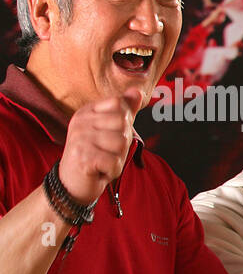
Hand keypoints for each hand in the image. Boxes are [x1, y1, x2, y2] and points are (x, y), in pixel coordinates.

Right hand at [57, 89, 140, 206]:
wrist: (73, 182)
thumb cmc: (96, 154)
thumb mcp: (112, 129)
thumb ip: (125, 110)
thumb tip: (137, 90)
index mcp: (88, 111)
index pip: (119, 104)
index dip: (125, 122)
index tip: (112, 133)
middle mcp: (81, 121)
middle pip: (123, 123)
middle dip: (124, 143)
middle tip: (108, 151)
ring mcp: (80, 138)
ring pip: (121, 143)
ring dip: (118, 158)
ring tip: (104, 160)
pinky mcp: (83, 157)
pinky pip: (115, 161)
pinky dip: (113, 170)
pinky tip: (101, 170)